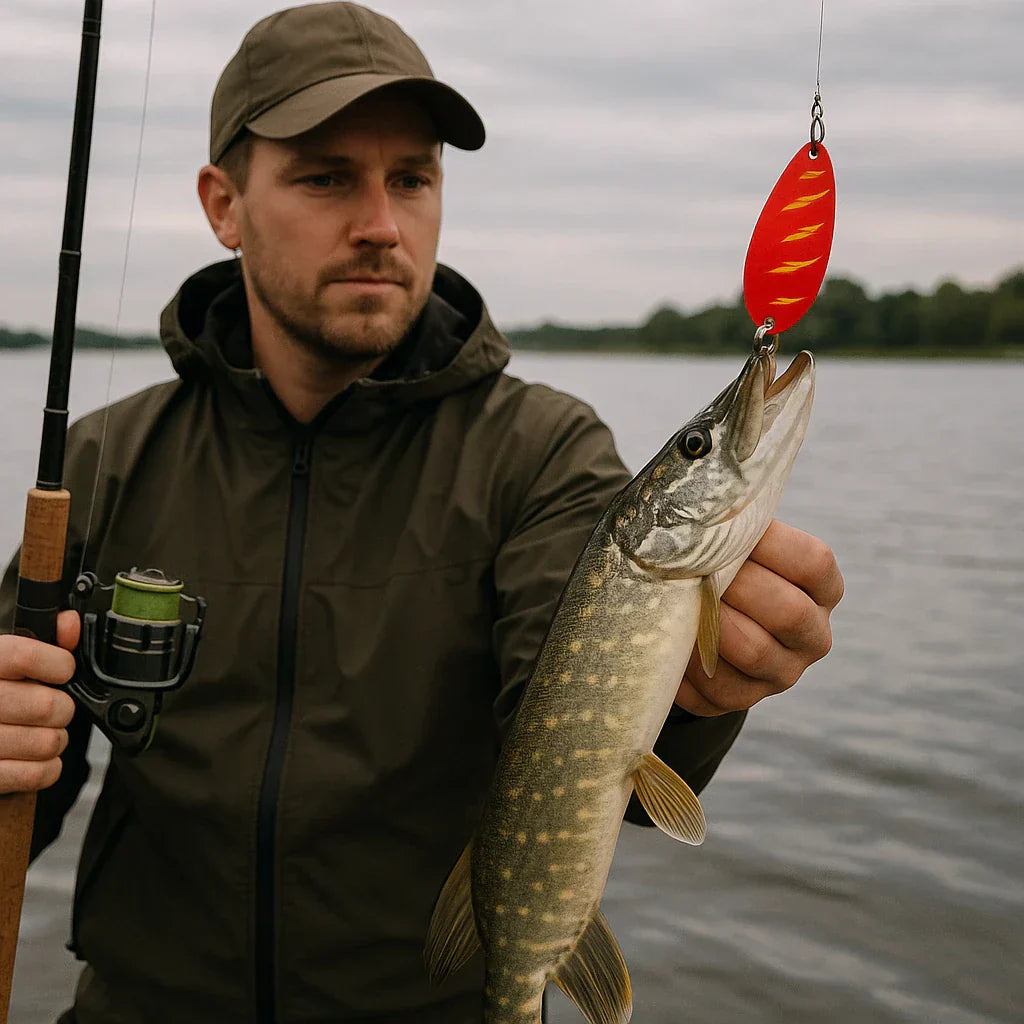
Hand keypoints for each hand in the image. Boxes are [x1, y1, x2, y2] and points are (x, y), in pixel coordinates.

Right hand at [0, 609, 79, 792]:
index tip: (61, 670)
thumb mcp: (3, 662)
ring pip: (48, 742)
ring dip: (55, 739)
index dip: (57, 664)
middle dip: (62, 708)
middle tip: (52, 708)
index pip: (25, 656)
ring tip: (40, 733)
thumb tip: (69, 624)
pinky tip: (34, 758)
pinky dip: (46, 768)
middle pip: (48, 705)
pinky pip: (36, 774)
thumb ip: (41, 641)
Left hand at [674, 520, 842, 715]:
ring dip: (714, 624)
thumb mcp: (736, 544)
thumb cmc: (720, 566)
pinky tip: (670, 639)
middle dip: (738, 586)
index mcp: (821, 588)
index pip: (813, 563)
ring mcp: (781, 673)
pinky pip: (717, 687)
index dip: (770, 543)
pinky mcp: (741, 699)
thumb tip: (705, 505)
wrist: (701, 621)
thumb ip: (732, 525)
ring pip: (755, 653)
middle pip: (788, 612)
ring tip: (683, 600)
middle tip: (698, 568)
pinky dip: (690, 662)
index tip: (727, 528)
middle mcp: (812, 635)